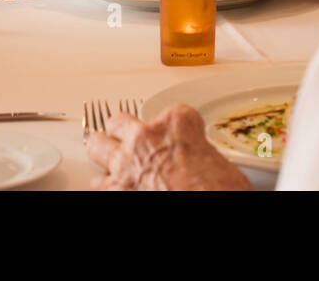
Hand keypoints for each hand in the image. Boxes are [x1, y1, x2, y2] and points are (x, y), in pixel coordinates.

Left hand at [86, 104, 252, 190]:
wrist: (204, 206)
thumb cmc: (218, 190)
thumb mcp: (220, 163)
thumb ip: (199, 153)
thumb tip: (202, 166)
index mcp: (178, 123)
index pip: (170, 113)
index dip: (174, 127)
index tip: (177, 136)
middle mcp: (147, 137)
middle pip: (120, 121)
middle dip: (123, 130)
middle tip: (130, 139)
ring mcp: (126, 163)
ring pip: (98, 145)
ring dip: (106, 153)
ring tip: (112, 159)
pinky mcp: (115, 189)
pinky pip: (99, 182)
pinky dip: (106, 184)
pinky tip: (113, 186)